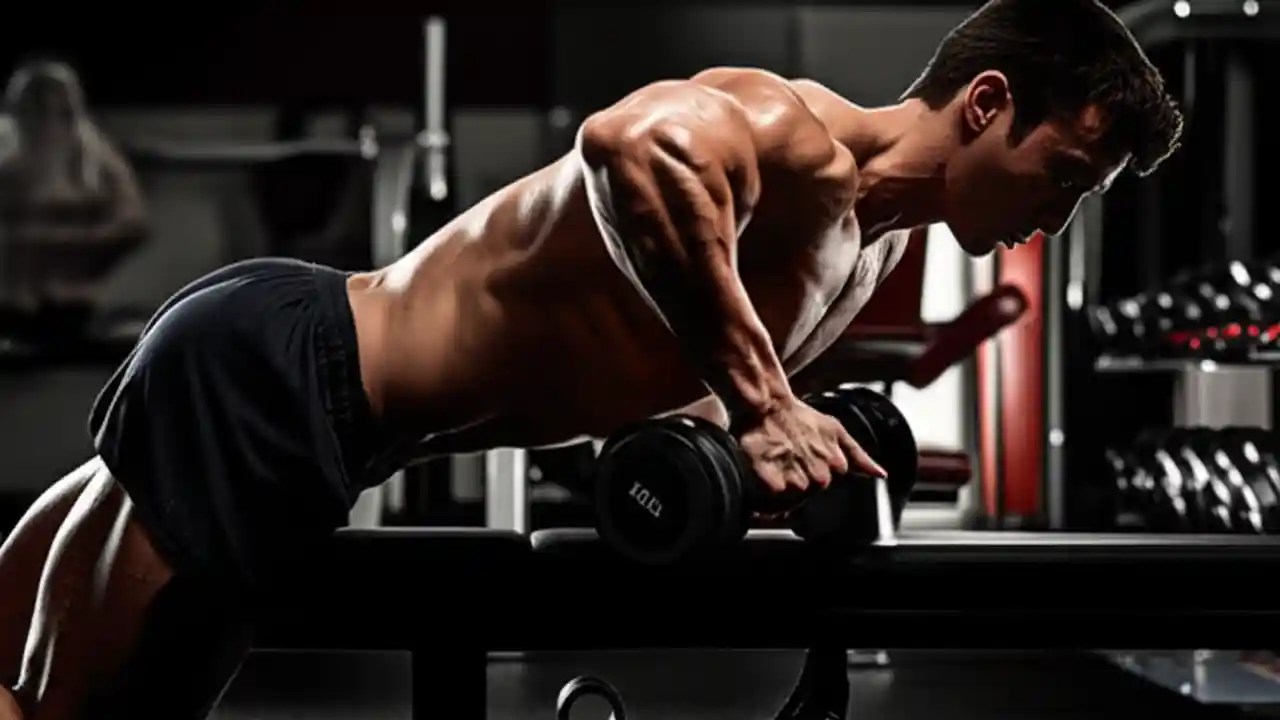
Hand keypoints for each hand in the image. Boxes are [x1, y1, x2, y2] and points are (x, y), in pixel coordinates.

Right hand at [735, 396, 885, 504]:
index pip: (828, 484)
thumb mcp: (835, 430)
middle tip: (788, 458)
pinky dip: (770, 488)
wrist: (768, 406)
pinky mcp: (774, 485)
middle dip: (799, 479)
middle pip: (809, 493)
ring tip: (777, 462)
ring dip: (784, 485)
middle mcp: (820, 477)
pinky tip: (767, 472)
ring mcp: (797, 482)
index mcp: (836, 466)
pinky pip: (775, 498)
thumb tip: (881, 475)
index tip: (804, 459)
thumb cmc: (799, 416)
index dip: (813, 471)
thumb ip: (859, 456)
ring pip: (793, 498)